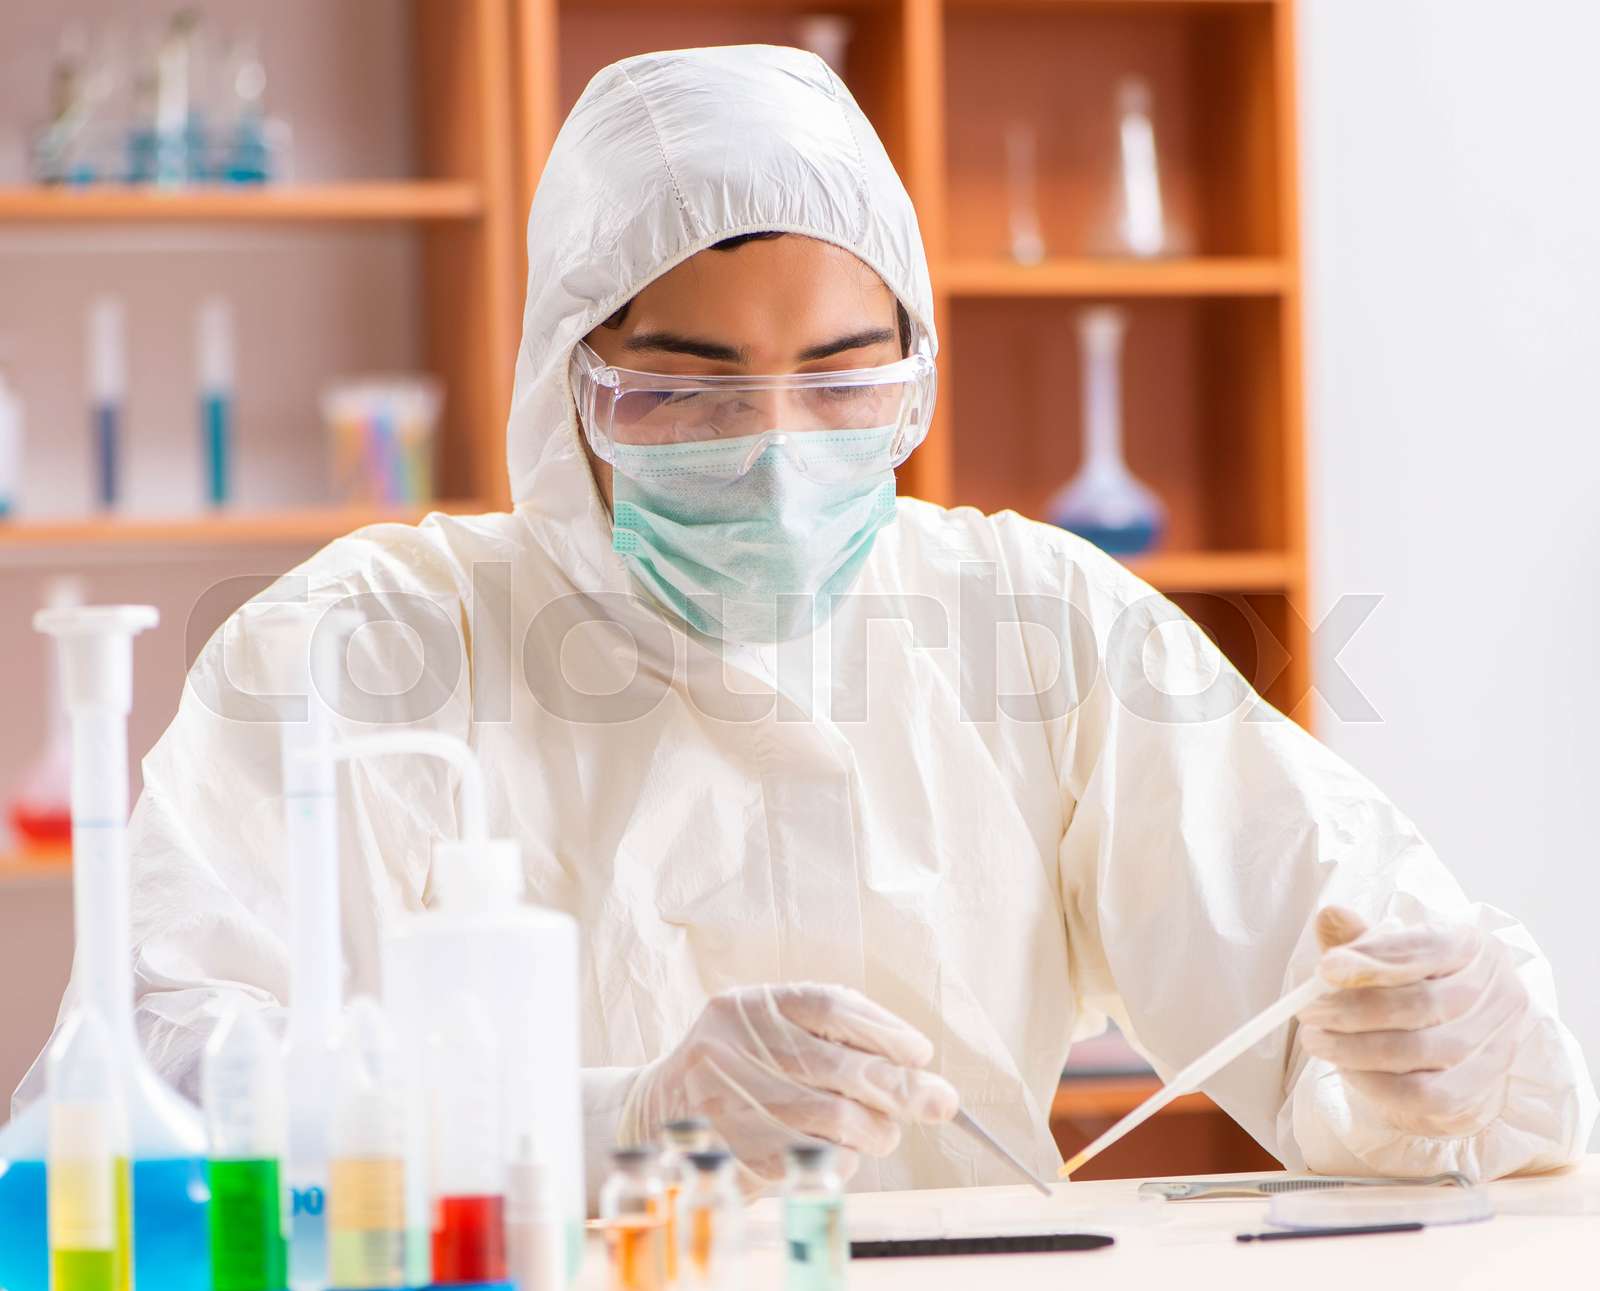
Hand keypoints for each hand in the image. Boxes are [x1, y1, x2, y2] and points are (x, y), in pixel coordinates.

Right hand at [617, 984, 957, 1189]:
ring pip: (835, 1119)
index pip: (830, 1007)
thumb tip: (921, 1070)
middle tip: (939, 1101)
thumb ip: (836, 1037)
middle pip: (839, 1066)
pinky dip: (846, 1159)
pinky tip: (845, 1151)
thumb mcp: (772, 1030)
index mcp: (749, 1006)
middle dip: (900, 1088)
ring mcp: (731, 1102)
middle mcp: (734, 1046)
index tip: (920, 1053)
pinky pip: (814, 1159)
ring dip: (876, 1130)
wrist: (661, 1112)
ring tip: (882, 1131)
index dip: (885, 1030)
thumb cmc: (740, 1066)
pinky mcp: (736, 1153)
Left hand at [1298, 906, 1531, 1136]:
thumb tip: (1331, 916)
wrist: (1447, 1039)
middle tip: (1308, 1013)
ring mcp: (1496, 1045)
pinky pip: (1424, 1093)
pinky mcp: (1481, 1089)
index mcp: (1473, 946)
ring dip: (1356, 1049)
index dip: (1374, 958)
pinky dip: (1377, 1083)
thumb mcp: (1387, 953)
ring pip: (1420, 1051)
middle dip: (1354, 1010)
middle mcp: (1497, 993)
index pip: (1428, 948)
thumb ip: (1360, 938)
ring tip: (1317, 1041)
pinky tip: (1347, 1071)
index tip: (1325, 968)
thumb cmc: (1412, 984)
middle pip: (1421, 1004)